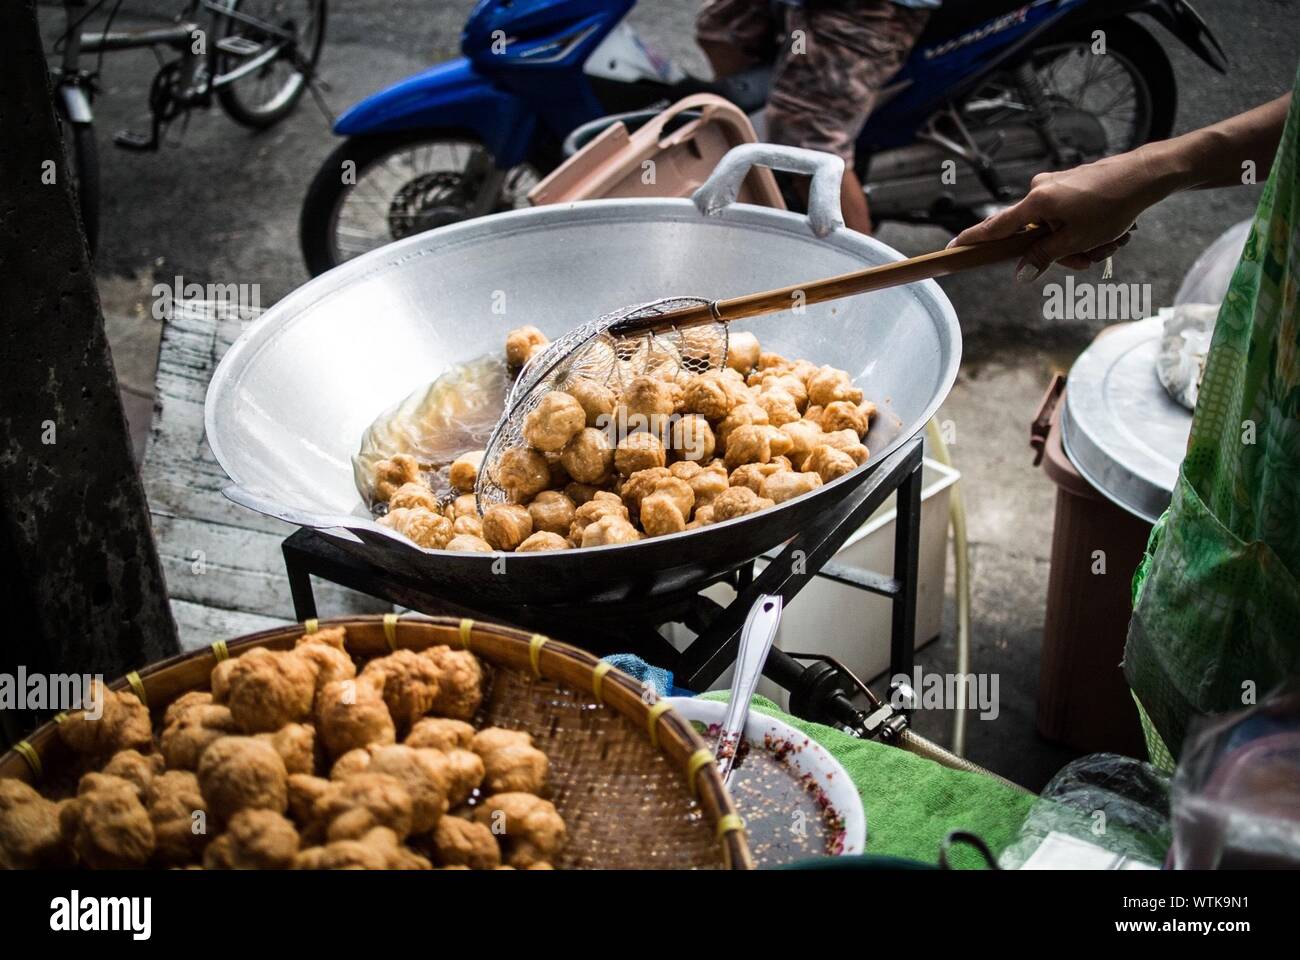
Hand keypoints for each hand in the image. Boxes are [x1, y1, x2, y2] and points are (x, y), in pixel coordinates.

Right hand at [949, 148, 1167, 279]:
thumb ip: (1044, 257)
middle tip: (1090, 259)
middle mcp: (1041, 191)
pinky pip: (1070, 216)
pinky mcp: (1072, 185)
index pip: (995, 227)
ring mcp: (1057, 186)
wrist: (1147, 175)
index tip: (952, 247)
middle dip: (1063, 253)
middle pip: (1035, 235)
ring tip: (1111, 242)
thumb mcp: (1077, 241)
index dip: (974, 240)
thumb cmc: (1112, 206)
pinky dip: (1088, 229)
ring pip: (1058, 229)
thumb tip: (1021, 274)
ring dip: (1082, 243)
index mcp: (1035, 203)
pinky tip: (1113, 230)